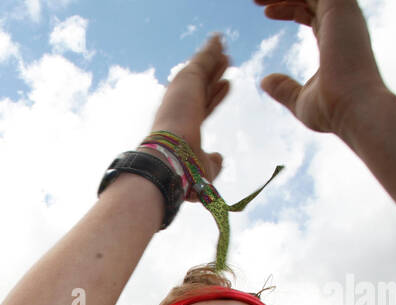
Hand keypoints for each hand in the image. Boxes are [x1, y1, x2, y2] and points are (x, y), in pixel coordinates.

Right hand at [149, 34, 229, 186]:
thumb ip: (213, 162)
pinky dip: (210, 51)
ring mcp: (182, 95)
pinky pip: (202, 62)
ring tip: (221, 45)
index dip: (215, 97)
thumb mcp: (204, 170)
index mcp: (183, 127)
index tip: (226, 86)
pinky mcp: (186, 81)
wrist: (169, 162)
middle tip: (224, 61)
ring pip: (199, 71)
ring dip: (210, 58)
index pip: (203, 108)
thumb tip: (220, 157)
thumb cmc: (183, 174)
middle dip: (212, 74)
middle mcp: (180, 109)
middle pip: (201, 87)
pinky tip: (218, 40)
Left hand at [256, 0, 388, 137]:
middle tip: (255, 0)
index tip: (265, 11)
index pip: (311, 14)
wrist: (354, 108)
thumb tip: (265, 81)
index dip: (288, 9)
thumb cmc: (332, 111)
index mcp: (336, 40)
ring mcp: (343, 14)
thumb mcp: (301, 100)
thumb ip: (284, 88)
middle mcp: (342, 24)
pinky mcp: (340, 7)